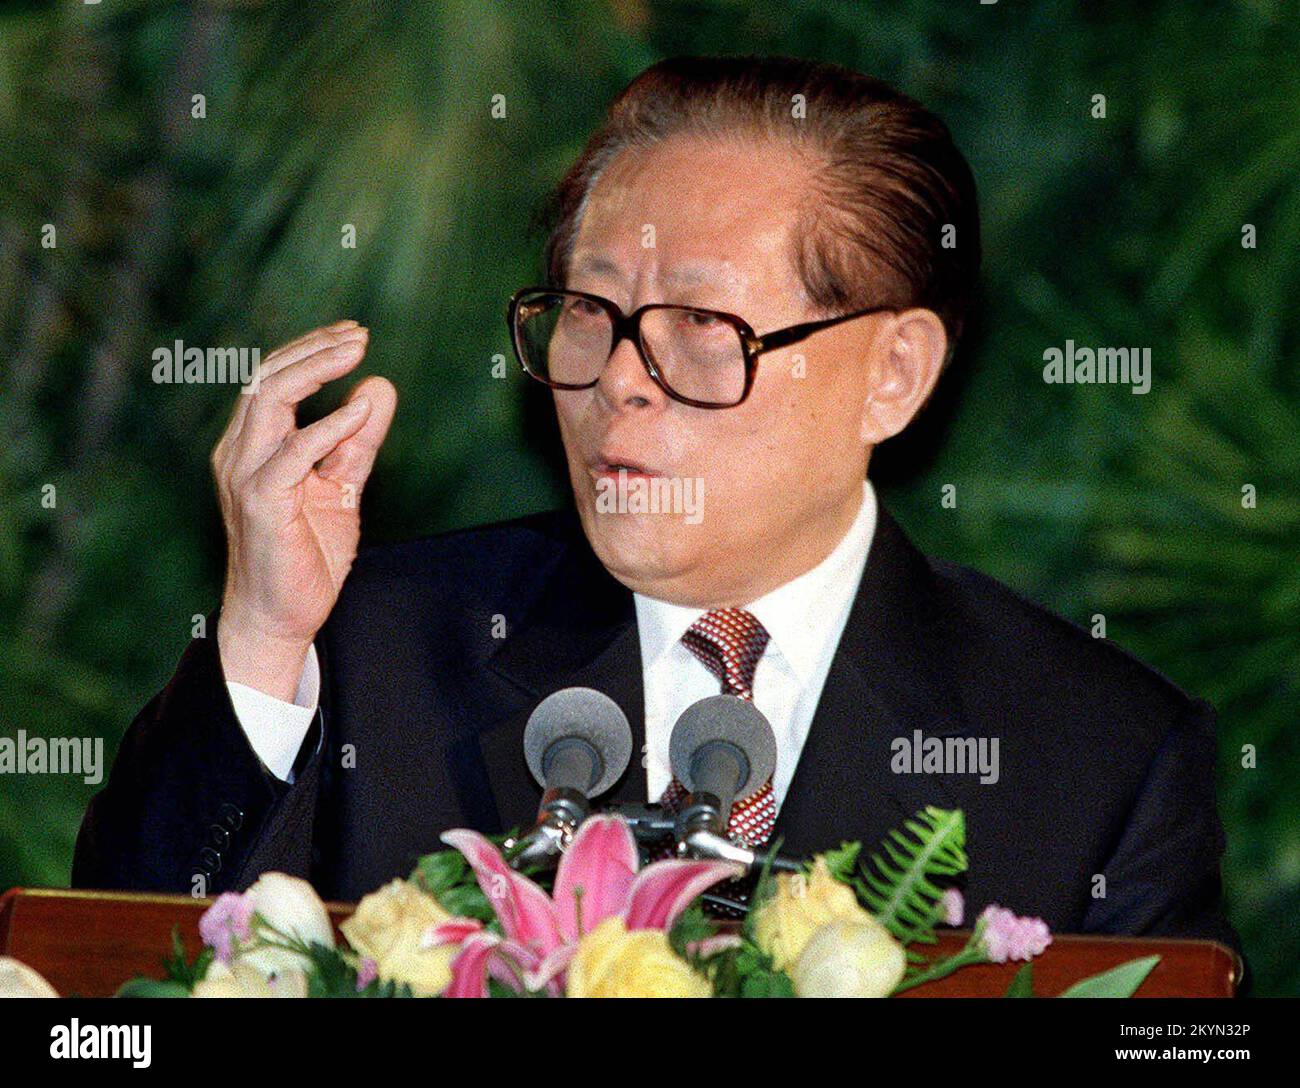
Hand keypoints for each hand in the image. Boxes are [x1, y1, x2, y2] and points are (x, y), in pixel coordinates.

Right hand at [213, 320, 396, 699]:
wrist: (282, 616)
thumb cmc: (305, 553)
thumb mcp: (342, 485)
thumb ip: (359, 439)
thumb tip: (378, 387)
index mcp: (252, 444)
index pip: (272, 377)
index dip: (310, 349)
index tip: (353, 334)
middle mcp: (239, 452)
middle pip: (267, 376)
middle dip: (314, 348)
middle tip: (359, 334)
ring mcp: (245, 476)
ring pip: (268, 400)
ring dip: (315, 370)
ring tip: (355, 352)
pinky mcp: (261, 503)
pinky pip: (292, 455)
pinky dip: (327, 427)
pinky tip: (358, 412)